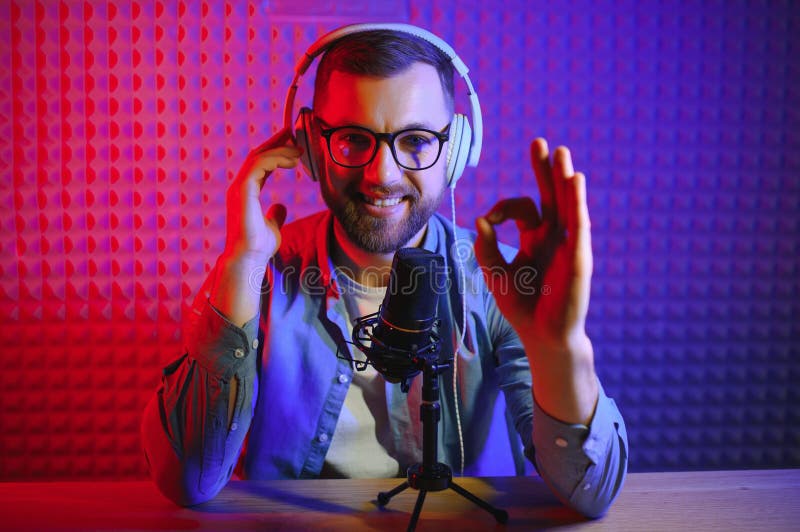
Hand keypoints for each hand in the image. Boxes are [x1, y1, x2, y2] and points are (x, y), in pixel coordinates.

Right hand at [210, 128, 302, 326]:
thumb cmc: (259, 246)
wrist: (249, 258)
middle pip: (258, 154)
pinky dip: (275, 158)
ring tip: (299, 149)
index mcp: (247, 192)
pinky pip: (258, 165)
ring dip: (279, 149)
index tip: (294, 143)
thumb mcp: (272, 227)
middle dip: (277, 142)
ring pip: (258, 157)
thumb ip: (275, 215)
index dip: (276, 151)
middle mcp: (240, 186)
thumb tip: (280, 207)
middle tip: (297, 133)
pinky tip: (292, 159)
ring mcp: (239, 188)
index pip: (260, 164)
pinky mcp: (242, 191)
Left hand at [474, 138, 596, 422]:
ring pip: (567, 204)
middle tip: (539, 142)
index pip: (524, 209)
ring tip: (561, 152)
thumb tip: (480, 219)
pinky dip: (576, 202)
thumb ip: (487, 248)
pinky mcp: (578, 257)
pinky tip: (575, 181)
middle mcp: (554, 238)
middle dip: (545, 170)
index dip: (505, 207)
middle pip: (551, 196)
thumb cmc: (522, 308)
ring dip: (563, 178)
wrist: (543, 337)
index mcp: (535, 240)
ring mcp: (568, 246)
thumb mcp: (497, 274)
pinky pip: (578, 224)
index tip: (489, 220)